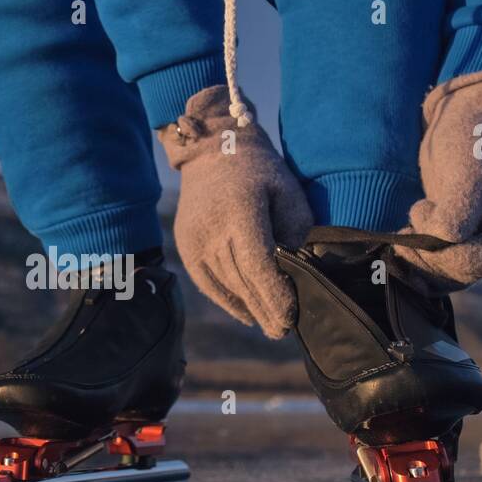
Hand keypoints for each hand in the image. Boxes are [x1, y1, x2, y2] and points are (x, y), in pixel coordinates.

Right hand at [158, 85, 311, 338]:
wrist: (211, 150)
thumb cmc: (258, 169)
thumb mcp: (287, 188)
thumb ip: (296, 226)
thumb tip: (296, 263)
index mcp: (240, 212)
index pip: (257, 265)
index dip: (274, 295)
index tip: (290, 317)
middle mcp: (211, 229)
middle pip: (241, 280)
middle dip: (265, 309)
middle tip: (285, 331)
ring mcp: (194, 239)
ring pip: (224, 284)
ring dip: (249, 308)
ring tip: (270, 326)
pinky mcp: (185, 246)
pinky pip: (206, 281)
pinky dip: (226, 300)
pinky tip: (246, 312)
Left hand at [394, 68, 481, 293]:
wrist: (459, 116)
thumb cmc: (468, 137)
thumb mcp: (467, 172)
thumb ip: (458, 212)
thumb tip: (444, 243)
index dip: (449, 254)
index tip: (419, 220)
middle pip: (466, 273)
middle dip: (429, 260)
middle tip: (401, 235)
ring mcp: (476, 238)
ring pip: (449, 275)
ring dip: (420, 265)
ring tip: (400, 238)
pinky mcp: (455, 237)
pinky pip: (438, 265)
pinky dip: (417, 261)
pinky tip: (402, 241)